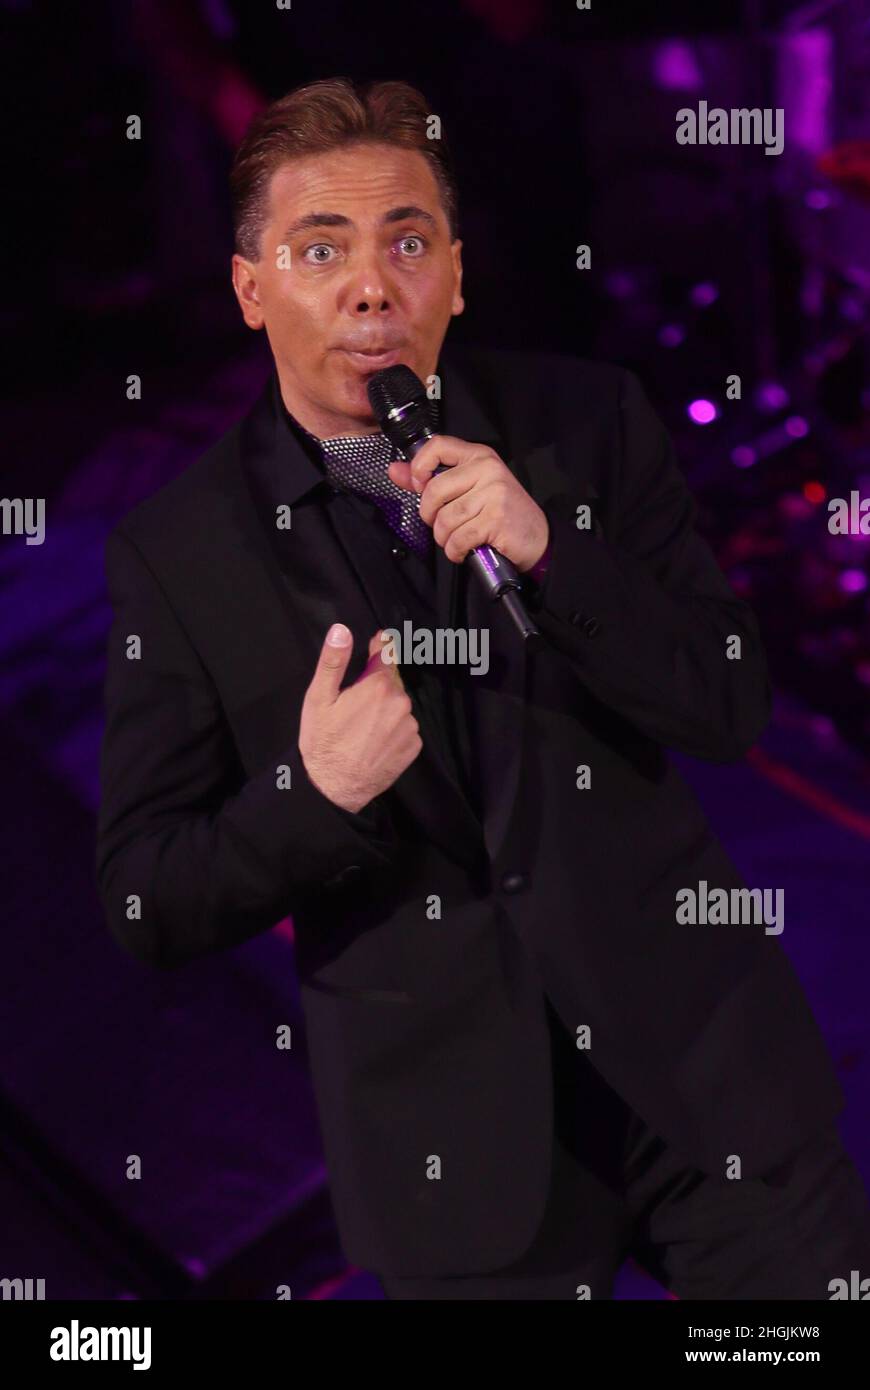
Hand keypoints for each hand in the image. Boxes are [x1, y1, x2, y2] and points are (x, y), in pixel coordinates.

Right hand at [299, 624, 422, 813]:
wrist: (334, 787)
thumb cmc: (322, 741)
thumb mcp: (318, 698)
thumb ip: (333, 661)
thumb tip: (341, 630)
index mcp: (378, 687)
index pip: (385, 655)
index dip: (380, 647)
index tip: (380, 639)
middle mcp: (401, 704)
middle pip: (391, 684)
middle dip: (377, 687)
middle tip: (354, 705)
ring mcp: (410, 727)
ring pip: (398, 707)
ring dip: (385, 710)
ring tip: (362, 728)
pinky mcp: (413, 748)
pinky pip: (405, 729)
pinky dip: (393, 730)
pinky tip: (374, 741)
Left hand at [387, 435, 549, 571]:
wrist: (538, 537)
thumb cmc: (501, 512)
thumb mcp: (469, 488)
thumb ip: (430, 479)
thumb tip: (395, 470)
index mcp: (478, 456)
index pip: (437, 446)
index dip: (419, 466)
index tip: (419, 485)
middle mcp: (486, 470)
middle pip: (434, 491)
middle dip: (430, 516)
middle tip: (442, 525)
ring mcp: (493, 494)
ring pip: (445, 520)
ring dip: (444, 539)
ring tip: (456, 540)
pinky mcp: (496, 519)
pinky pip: (458, 539)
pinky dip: (455, 551)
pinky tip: (464, 551)